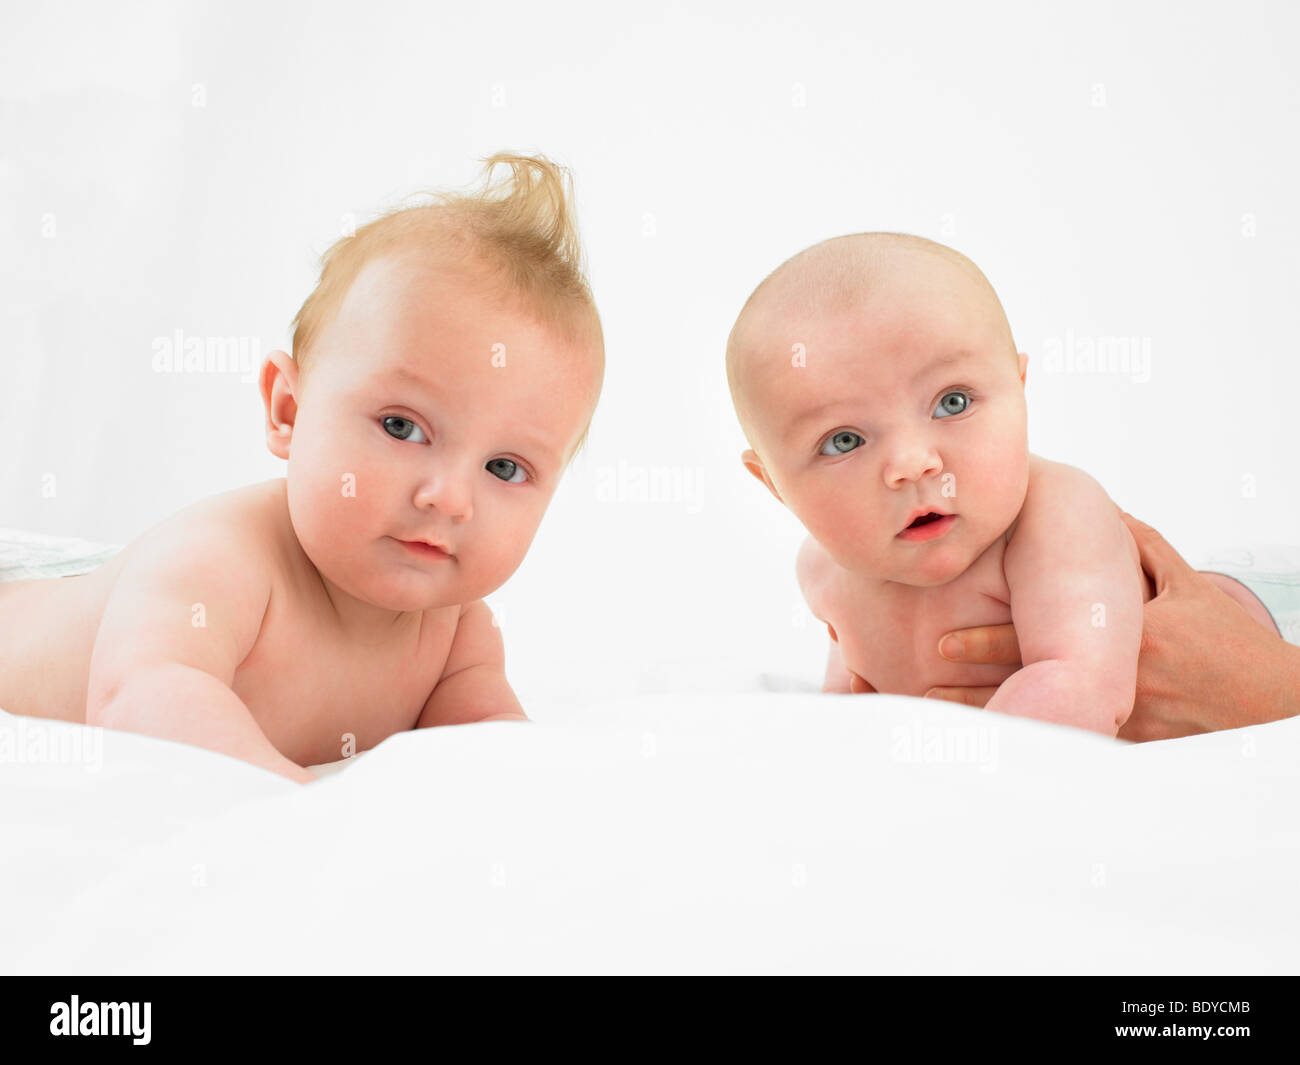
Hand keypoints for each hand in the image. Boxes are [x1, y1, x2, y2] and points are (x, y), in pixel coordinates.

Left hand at [928, 511, 1299, 738]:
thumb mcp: (1184, 584)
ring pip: (1046, 720)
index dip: (988, 643)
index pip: (1041, 638)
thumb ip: (1141, 547)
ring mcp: (1127, 717)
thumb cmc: (1226, 639)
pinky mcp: (1135, 745)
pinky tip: (998, 755)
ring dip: (999, 723)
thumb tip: (1103, 509)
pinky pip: (1074, 747)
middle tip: (926, 690)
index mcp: (1125, 632)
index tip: (945, 643)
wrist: (1269, 699)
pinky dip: (1036, 746)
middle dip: (977, 689)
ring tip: (947, 726)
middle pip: (1032, 684)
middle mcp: (1121, 676)